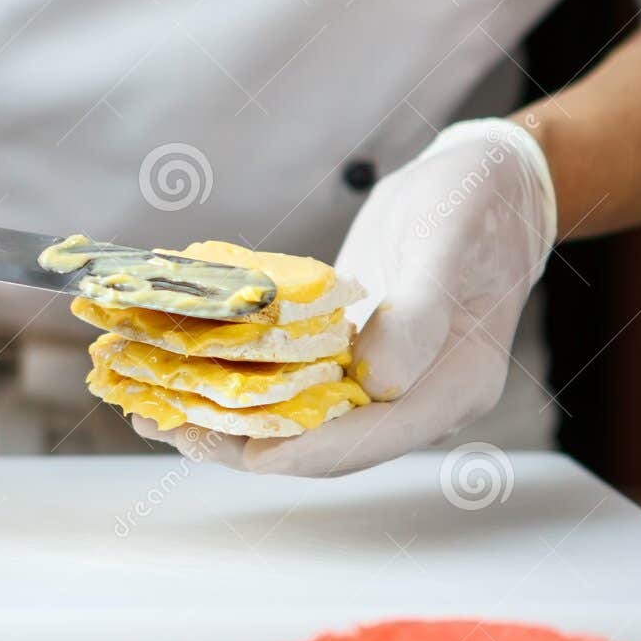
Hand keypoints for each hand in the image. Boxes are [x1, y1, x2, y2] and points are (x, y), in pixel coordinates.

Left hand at [135, 118, 556, 474]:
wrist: (488, 187)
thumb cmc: (478, 203)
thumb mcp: (450, 239)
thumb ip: (421, 310)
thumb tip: (378, 379)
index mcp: (451, 388)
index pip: (374, 439)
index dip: (308, 451)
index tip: (248, 453)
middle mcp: (412, 400)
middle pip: (320, 444)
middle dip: (243, 442)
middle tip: (168, 427)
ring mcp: (378, 385)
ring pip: (295, 422)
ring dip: (225, 419)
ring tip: (151, 411)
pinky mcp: (347, 361)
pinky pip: (288, 386)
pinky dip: (237, 384)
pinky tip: (180, 375)